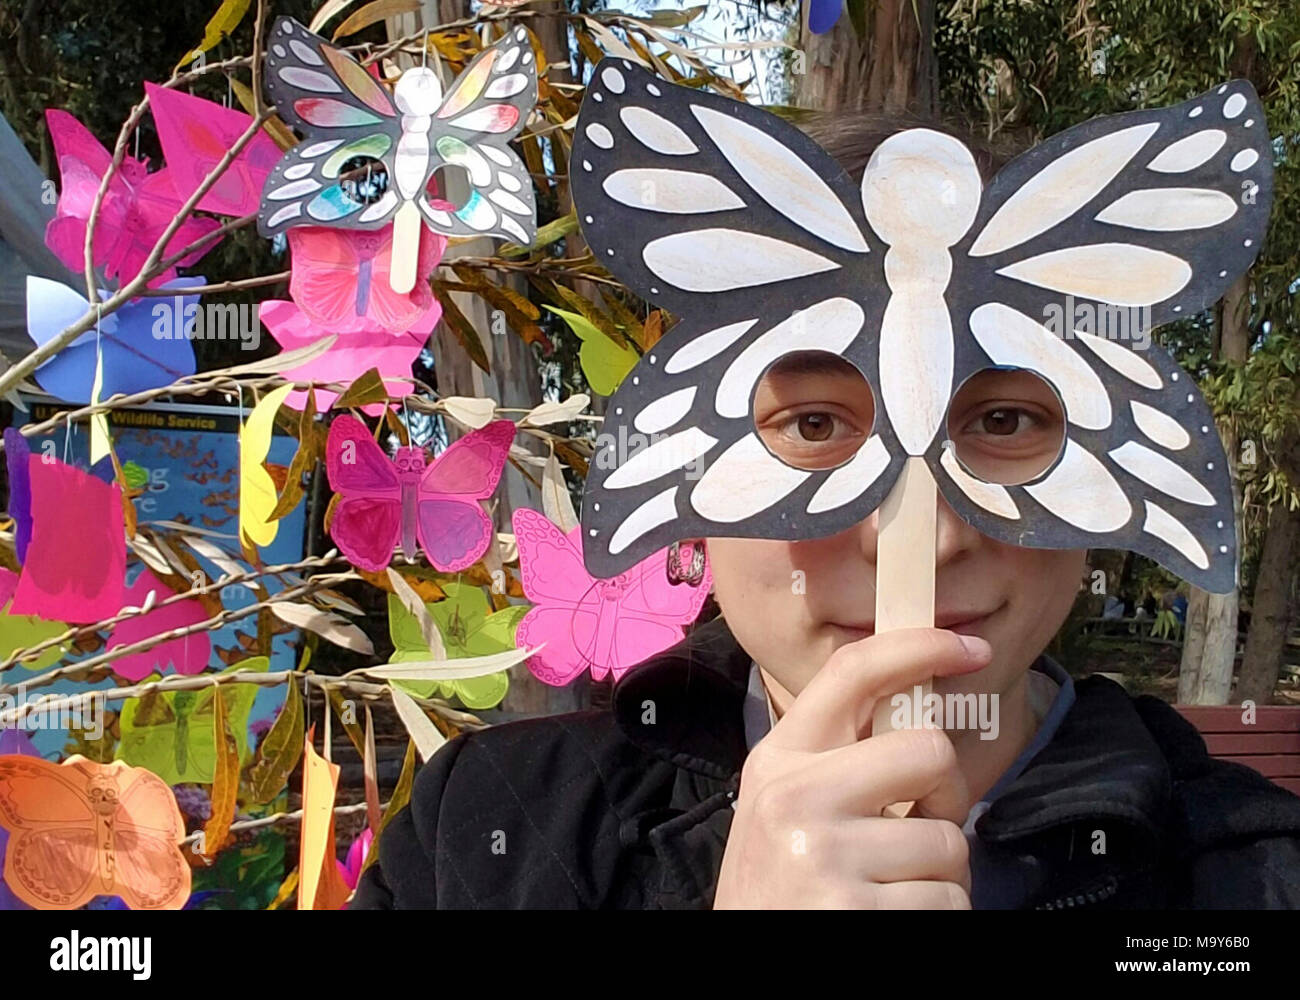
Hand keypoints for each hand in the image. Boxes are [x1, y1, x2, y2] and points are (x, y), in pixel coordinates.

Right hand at [713, 629, 989, 908]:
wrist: (740, 963)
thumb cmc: (779, 885)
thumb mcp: (785, 806)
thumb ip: (837, 760)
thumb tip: (918, 701)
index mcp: (780, 761)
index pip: (851, 674)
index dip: (919, 646)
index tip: (968, 647)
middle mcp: (797, 798)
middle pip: (930, 753)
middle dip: (943, 798)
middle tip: (913, 831)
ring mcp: (828, 857)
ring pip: (949, 841)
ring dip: (936, 876)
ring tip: (885, 892)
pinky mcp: (857, 912)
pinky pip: (949, 902)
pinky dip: (934, 918)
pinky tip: (885, 919)